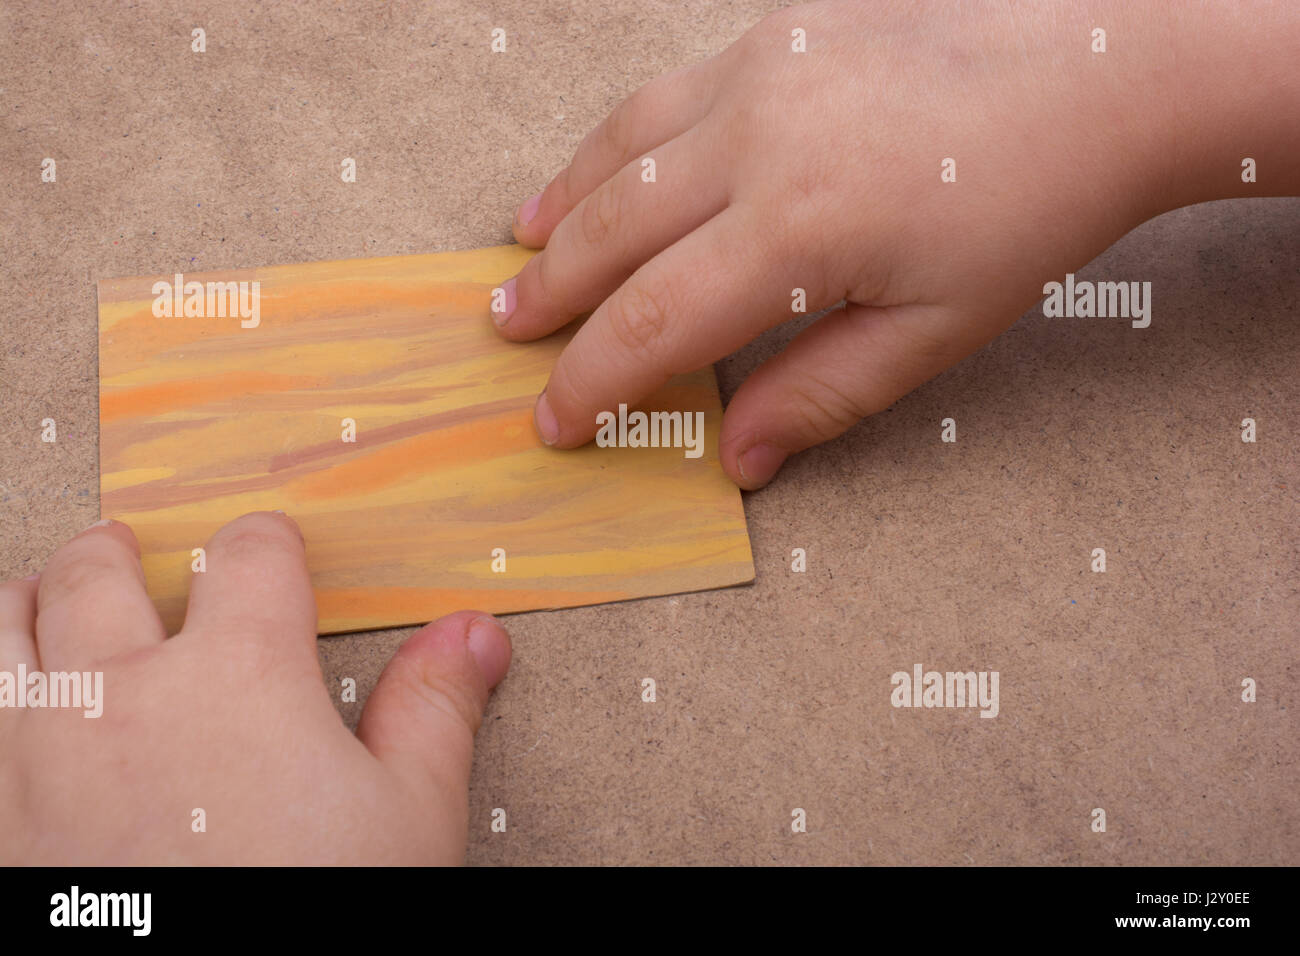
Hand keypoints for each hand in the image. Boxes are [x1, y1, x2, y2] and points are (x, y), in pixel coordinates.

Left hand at [0, 513, 509, 863]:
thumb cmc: (315, 914)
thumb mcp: (408, 816)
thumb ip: (434, 708)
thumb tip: (471, 635)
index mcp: (238, 671)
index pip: (247, 557)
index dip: (263, 541)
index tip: (267, 546)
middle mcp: (121, 693)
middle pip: (97, 574)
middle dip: (115, 553)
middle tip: (122, 549)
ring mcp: (35, 755)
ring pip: (4, 632)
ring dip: (23, 602)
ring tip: (33, 594)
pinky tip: (1, 712)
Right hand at [497, 0, 1295, 486]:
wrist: (1101, 67)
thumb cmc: (1029, 206)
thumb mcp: (936, 330)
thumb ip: (822, 394)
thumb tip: (737, 459)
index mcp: (799, 228)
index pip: (655, 321)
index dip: (593, 380)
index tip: (555, 420)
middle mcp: (758, 138)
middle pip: (614, 232)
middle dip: (552, 294)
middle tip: (507, 335)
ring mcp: (761, 70)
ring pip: (621, 151)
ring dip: (564, 210)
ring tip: (522, 253)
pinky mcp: (774, 30)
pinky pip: (662, 96)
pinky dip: (612, 144)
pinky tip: (594, 172)